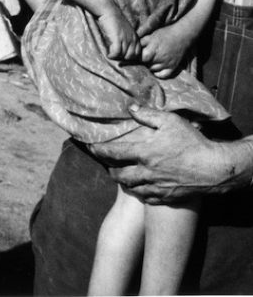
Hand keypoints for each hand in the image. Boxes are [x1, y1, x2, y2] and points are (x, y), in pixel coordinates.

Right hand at [97, 8, 139, 61]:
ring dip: (116, 57)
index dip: (129, 57)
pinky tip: (108, 54)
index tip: (121, 56)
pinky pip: (116, 52)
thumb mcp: (124, 31)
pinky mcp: (118, 38)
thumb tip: (123, 52)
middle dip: (123, 58)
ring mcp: (126, 39)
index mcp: (135, 38)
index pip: (137, 54)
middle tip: (115, 56)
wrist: (108, 11)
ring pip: (123, 55)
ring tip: (111, 55)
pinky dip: (112, 55)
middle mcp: (132, 39)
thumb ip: (127, 39)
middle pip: (131, 56)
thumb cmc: (114, 21)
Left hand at [106, 104, 252, 202]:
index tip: (91, 148)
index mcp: (144, 152)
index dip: (99, 150)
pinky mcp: (167, 197)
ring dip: (123, 182)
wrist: (214, 169)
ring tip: (120, 176)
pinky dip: (139, 193)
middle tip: (107, 165)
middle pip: (119, 174)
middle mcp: (147, 171)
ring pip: (131, 187)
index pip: (113, 152)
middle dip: (110, 170)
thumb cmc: (192, 142)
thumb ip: (148, 115)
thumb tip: (130, 108)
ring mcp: (157, 186)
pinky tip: (139, 188)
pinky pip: (147, 198)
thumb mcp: (170, 121)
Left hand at [140, 24, 191, 77]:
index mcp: (152, 49)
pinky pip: (163, 75)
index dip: (138, 56)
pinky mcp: (173, 67)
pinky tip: (155, 69)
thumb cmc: (164, 34)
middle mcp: (159, 58)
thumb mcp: (151, 35)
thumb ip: (141, 42)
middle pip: (146, 64)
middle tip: (144, 57)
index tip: (138, 54)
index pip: (140, 58)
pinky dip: (158, 74)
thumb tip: (133, 48)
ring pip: (153, 69)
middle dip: (144, 61)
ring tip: (150, 60)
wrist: (182, 35)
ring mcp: (166, 63)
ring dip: (150, 66)